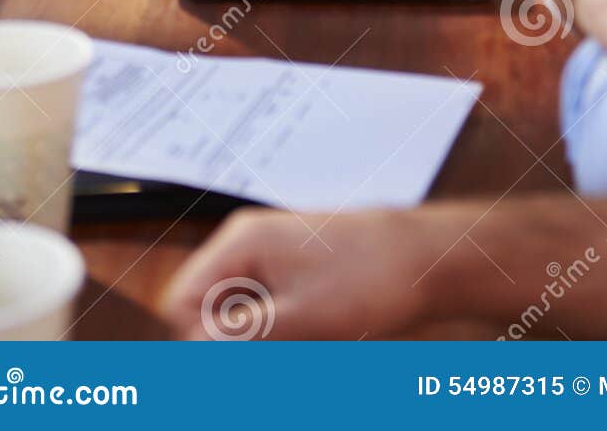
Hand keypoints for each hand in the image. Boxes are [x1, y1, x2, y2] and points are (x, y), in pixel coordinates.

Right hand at [164, 206, 439, 340]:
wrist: (424, 258)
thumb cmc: (369, 279)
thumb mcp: (298, 318)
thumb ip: (237, 337)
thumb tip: (189, 350)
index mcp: (240, 244)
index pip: (182, 301)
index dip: (199, 342)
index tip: (238, 362)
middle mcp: (247, 245)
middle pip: (207, 311)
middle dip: (232, 347)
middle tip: (279, 354)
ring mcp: (269, 259)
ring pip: (237, 319)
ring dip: (259, 346)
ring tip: (304, 346)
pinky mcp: (290, 276)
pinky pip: (263, 315)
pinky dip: (278, 338)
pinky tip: (310, 343)